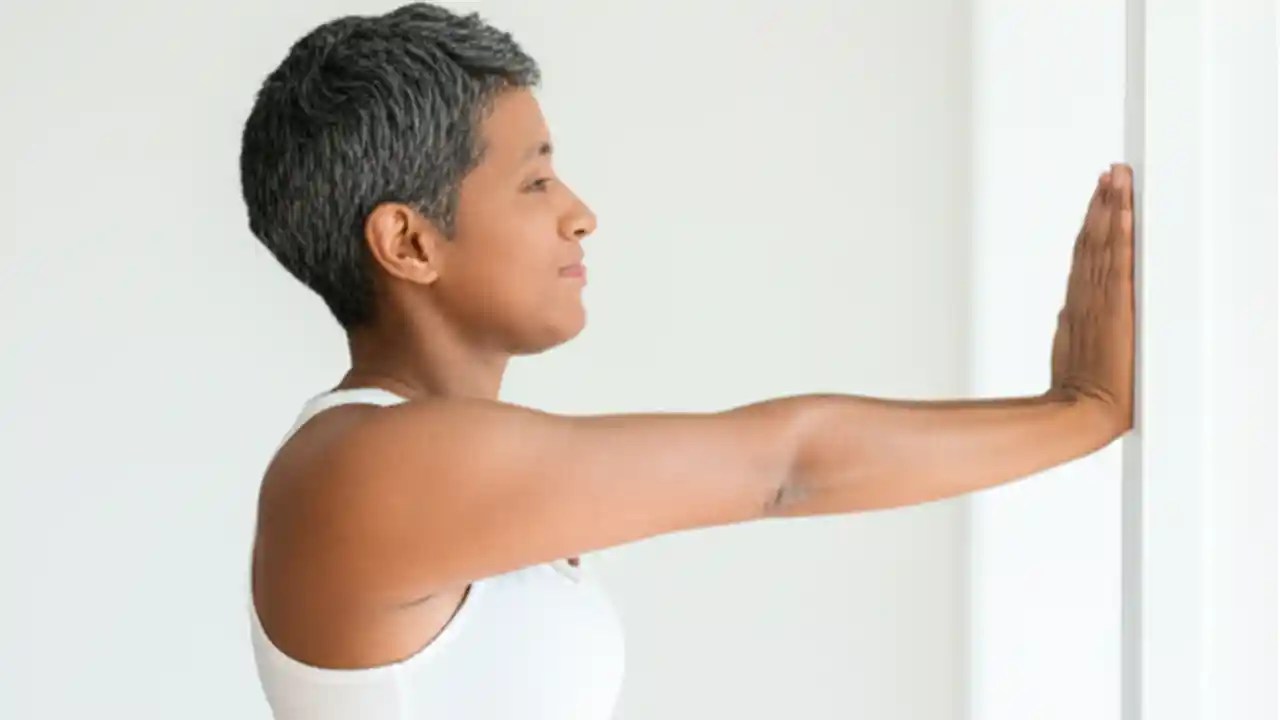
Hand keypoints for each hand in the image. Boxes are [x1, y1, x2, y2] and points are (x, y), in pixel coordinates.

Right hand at [1049, 163, 1134, 435]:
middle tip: (1111, 171)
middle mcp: (1089, 294)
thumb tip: (1070, 308)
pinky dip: (1121, 235)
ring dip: (1113, 208)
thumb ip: (1073, 322)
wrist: (1085, 409)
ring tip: (1117, 178)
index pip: (1087, 251)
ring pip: (1107, 243)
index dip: (1093, 220)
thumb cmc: (1080, 387)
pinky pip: (1119, 262)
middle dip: (1104, 202)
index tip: (1099, 194)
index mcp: (1080, 302)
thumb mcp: (1072, 346)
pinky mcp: (1117, 306)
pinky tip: (1124, 211)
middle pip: (1096, 238)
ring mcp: (1102, 298)